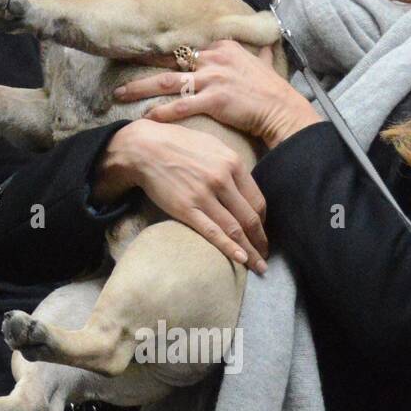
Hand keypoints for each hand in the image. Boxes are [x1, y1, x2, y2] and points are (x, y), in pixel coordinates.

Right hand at [93, 117, 268, 272]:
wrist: (144, 147)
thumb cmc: (177, 143)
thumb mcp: (212, 145)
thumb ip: (230, 164)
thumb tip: (242, 186)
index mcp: (232, 163)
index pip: (257, 200)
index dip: (263, 221)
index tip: (262, 233)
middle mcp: (222, 180)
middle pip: (250, 218)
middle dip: (261, 241)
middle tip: (265, 256)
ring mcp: (204, 196)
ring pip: (234, 229)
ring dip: (250, 251)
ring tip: (258, 267)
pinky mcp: (186, 209)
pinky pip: (212, 232)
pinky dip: (228, 248)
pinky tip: (240, 259)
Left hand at [112, 39, 319, 148]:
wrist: (282, 110)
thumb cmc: (272, 92)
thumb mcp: (263, 65)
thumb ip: (259, 55)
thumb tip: (266, 46)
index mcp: (222, 48)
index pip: (185, 50)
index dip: (161, 55)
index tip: (141, 59)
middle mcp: (214, 58)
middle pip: (169, 61)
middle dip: (140, 67)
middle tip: (119, 75)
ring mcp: (213, 78)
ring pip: (168, 82)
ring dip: (140, 88)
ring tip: (119, 95)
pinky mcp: (214, 99)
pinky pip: (180, 106)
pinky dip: (162, 112)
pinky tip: (146, 118)